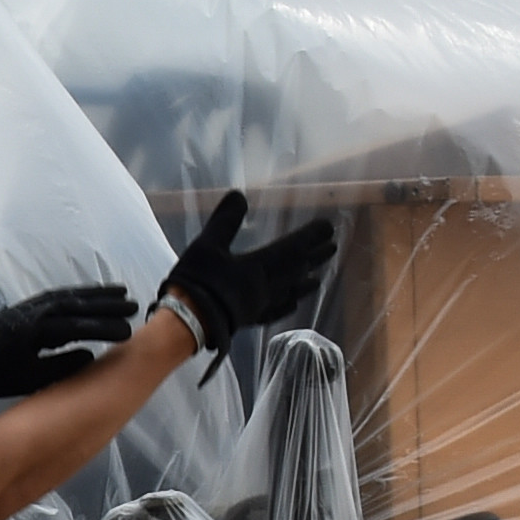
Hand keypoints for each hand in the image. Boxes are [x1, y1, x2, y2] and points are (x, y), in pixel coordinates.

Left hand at [0, 283, 137, 402]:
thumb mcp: (28, 378)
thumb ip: (60, 367)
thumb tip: (91, 356)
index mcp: (36, 332)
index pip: (77, 328)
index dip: (104, 328)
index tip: (128, 331)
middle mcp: (36, 313)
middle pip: (78, 305)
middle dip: (107, 305)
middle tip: (135, 306)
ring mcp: (32, 306)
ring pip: (70, 296)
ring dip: (96, 294)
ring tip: (122, 293)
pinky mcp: (29, 305)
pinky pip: (59, 295)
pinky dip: (79, 293)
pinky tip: (93, 294)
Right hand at [157, 193, 337, 359]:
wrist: (187, 323)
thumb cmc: (197, 281)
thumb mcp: (206, 244)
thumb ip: (225, 221)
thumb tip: (239, 196)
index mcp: (258, 266)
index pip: (292, 248)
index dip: (311, 237)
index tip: (328, 227)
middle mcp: (266, 287)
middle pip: (296, 270)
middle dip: (314, 257)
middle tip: (332, 248)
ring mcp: (259, 306)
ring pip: (289, 293)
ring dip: (305, 283)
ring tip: (318, 278)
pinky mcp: (249, 320)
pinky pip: (274, 312)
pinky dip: (287, 306)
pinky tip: (292, 304)